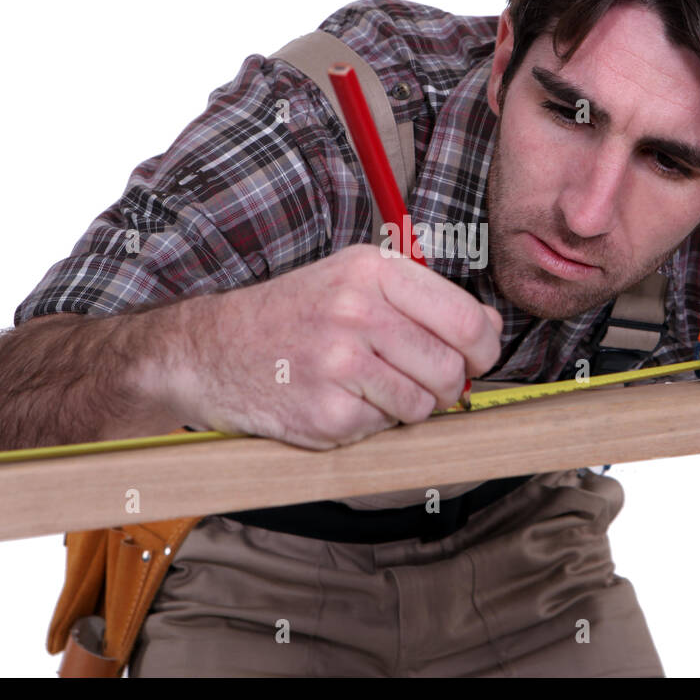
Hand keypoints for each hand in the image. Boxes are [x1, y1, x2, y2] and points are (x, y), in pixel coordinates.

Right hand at [159, 244, 501, 448]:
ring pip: (422, 403)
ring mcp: (341, 364)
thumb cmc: (292, 315)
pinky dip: (369, 422)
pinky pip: (384, 428)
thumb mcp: (353, 281)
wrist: (211, 350)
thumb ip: (423, 300)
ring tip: (368, 386)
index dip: (483, 348)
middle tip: (422, 381)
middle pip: (451, 368)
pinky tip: (338, 400)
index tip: (476, 357)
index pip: (467, 319)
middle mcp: (358, 312)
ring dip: (406, 405)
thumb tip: (489, 329)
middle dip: (447, 384)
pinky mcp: (328, 413)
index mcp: (372, 271)